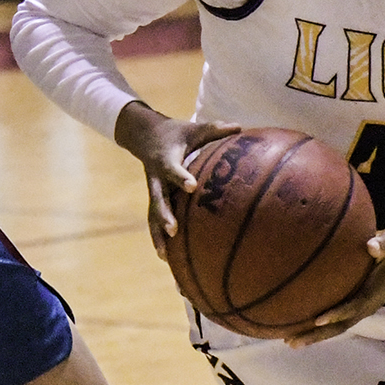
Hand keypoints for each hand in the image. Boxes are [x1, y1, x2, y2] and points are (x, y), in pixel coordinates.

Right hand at [114, 100, 236, 259]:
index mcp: (166, 159)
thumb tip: (239, 127)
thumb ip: (214, 129)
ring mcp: (154, 190)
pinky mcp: (155, 199)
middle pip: (158, 199)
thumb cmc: (177, 133)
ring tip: (165, 256)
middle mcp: (157, 178)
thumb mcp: (193, 128)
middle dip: (164, 215)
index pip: (173, 169)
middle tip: (173, 230)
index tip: (192, 186)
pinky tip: (166, 258)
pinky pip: (154, 220)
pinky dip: (159, 238)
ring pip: (153, 215)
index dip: (181, 177)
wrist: (145, 135)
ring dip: (158, 234)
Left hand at [284, 229, 384, 348]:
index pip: (354, 306)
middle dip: (316, 335)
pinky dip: (318, 326)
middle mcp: (366, 306)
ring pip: (336, 327)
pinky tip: (299, 327)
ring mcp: (360, 309)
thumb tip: (371, 245)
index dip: (338, 314)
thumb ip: (383, 244)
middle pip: (340, 326)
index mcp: (374, 294)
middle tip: (291, 342)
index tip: (318, 319)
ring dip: (314, 335)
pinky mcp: (355, 306)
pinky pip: (336, 320)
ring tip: (289, 342)